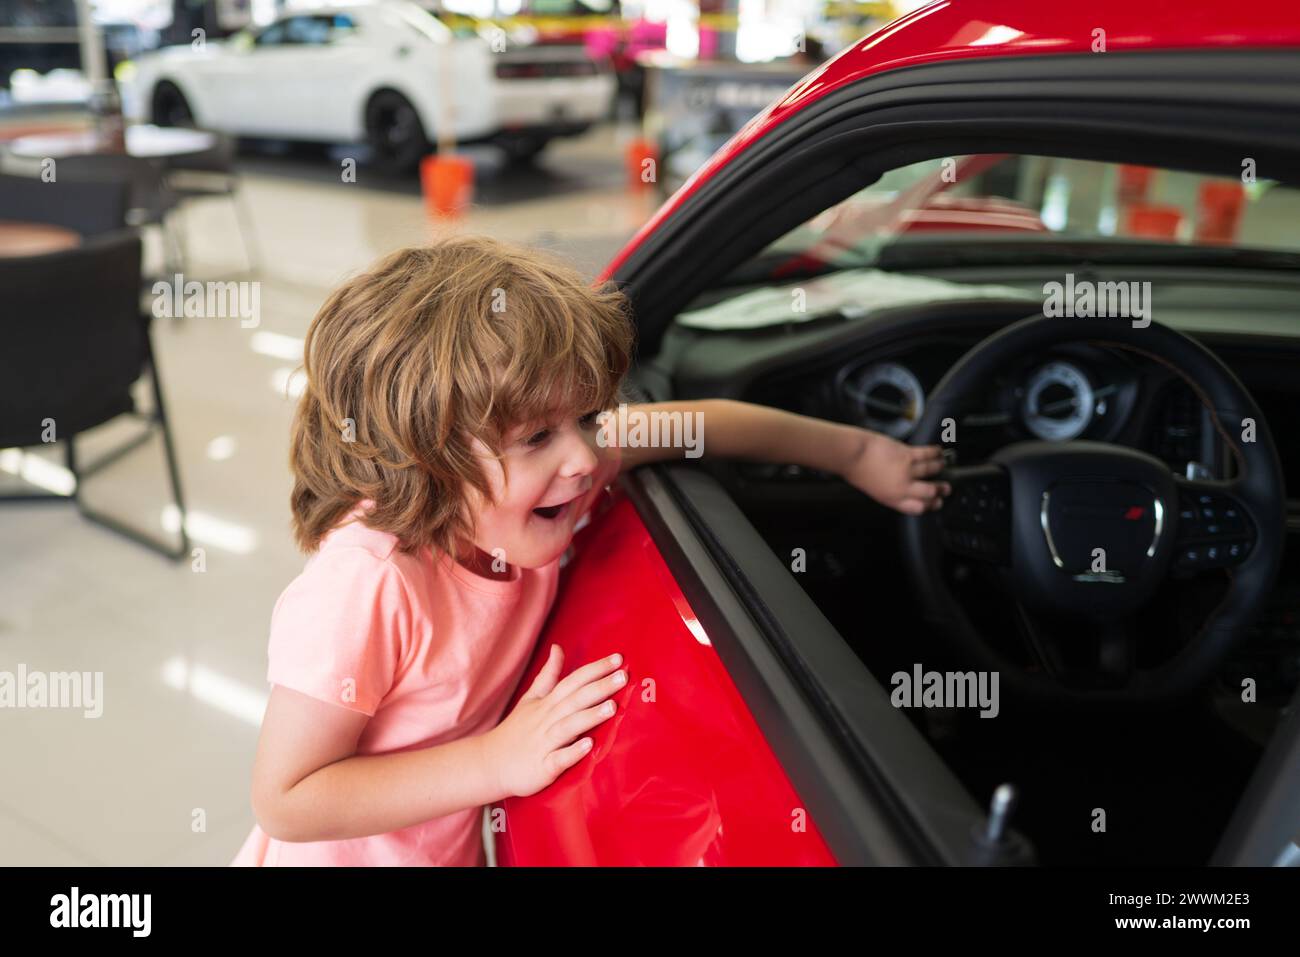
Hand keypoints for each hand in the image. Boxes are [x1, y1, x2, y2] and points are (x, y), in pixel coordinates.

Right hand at [485, 645, 624, 798]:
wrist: (490, 763)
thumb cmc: (516, 731)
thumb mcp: (530, 698)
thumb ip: (548, 675)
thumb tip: (558, 647)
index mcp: (548, 703)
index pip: (574, 681)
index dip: (595, 669)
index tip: (618, 658)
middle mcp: (547, 720)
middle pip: (575, 700)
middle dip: (600, 688)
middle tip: (624, 676)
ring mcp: (545, 743)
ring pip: (569, 726)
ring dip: (590, 716)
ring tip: (612, 707)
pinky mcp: (543, 767)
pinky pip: (559, 758)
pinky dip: (573, 752)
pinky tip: (589, 745)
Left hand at [840, 430, 950, 514]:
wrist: (851, 455)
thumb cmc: (857, 471)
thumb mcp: (875, 491)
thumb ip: (891, 493)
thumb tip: (903, 491)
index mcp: (893, 499)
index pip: (919, 508)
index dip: (930, 506)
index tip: (936, 503)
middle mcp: (902, 487)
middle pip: (930, 492)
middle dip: (941, 490)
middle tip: (946, 488)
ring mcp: (906, 470)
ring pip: (931, 470)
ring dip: (939, 467)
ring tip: (941, 465)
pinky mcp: (907, 454)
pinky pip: (927, 454)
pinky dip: (935, 452)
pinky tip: (938, 452)